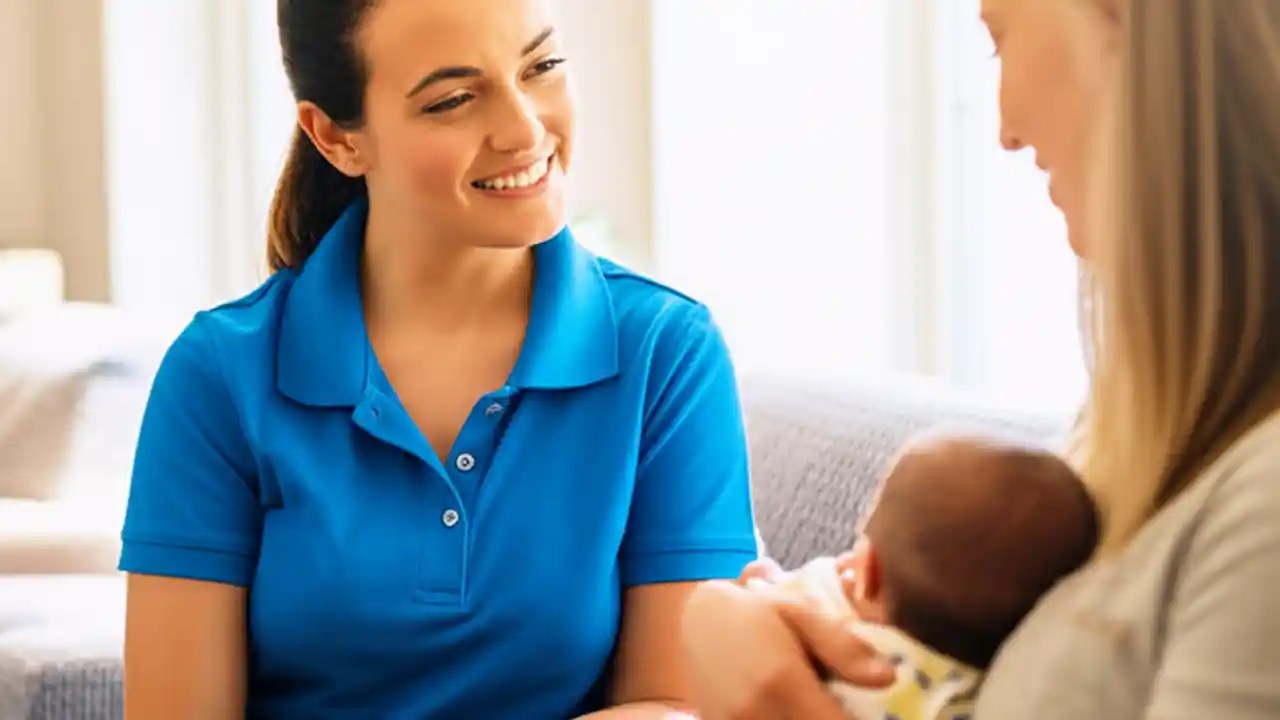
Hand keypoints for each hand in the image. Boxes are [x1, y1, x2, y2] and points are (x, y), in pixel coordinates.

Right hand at [680, 575, 895, 719]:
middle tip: (850, 707)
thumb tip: (889, 678)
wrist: (697, 622)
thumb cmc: (754, 611)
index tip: (882, 716)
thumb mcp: (799, 615)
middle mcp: (755, 714)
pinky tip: (797, 710)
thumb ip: (843, 648)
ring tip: (825, 705)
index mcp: (780, 682)